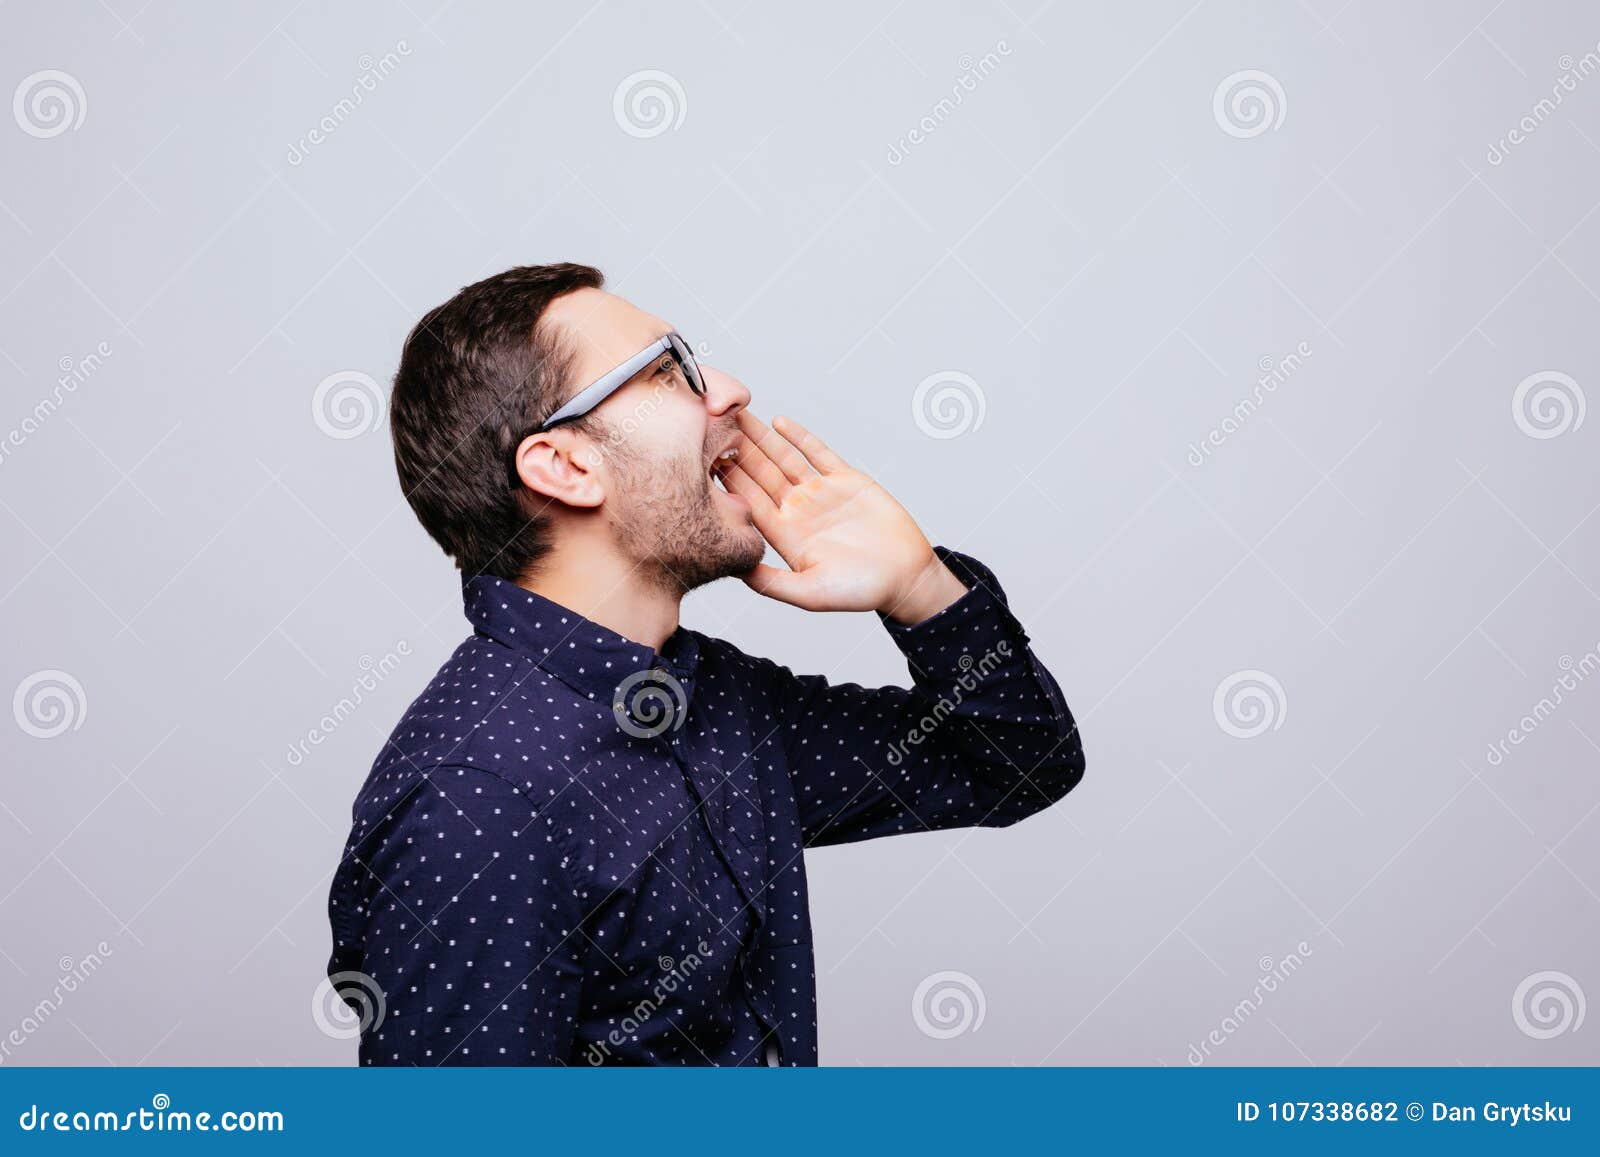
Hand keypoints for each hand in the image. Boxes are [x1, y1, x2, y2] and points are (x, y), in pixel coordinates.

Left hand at [723, 411, 967, 623]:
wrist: (905, 576)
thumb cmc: (860, 590)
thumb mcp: (809, 593)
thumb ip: (771, 582)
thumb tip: (735, 569)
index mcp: (784, 534)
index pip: (747, 499)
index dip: (725, 479)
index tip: (702, 457)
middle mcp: (798, 509)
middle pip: (759, 473)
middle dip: (736, 449)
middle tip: (711, 423)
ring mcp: (822, 492)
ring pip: (784, 458)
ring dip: (761, 438)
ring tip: (738, 414)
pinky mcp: (848, 480)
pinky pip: (819, 452)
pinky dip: (800, 437)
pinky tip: (779, 422)